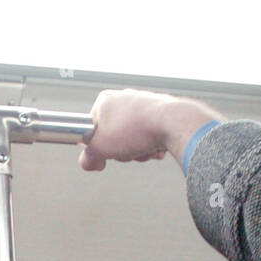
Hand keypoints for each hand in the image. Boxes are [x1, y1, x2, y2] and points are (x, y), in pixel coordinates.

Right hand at [78, 89, 223, 172]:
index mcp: (105, 101)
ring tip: (143, 150)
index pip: (91, 129)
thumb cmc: (134, 129)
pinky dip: (151, 145)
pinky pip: (149, 135)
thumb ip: (87, 158)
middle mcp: (123, 98)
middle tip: (126, 153)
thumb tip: (87, 163)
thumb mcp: (99, 149)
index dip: (96, 147)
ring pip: (132, 138)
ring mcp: (143, 103)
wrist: (172, 123)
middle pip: (113, 136)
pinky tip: (155, 148)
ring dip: (137, 151)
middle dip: (121, 151)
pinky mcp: (160, 111)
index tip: (102, 156)